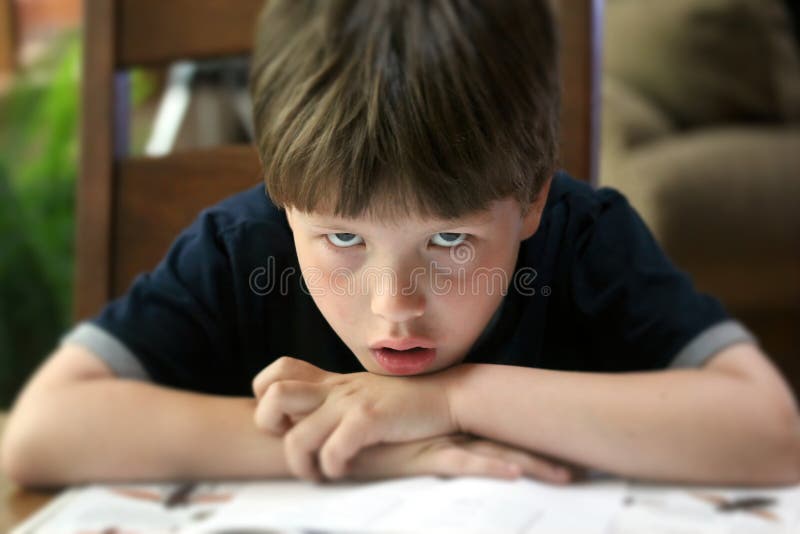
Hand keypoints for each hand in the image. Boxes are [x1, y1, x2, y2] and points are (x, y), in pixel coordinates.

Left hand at [252, 356, 457, 480]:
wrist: (447, 398)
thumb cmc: (406, 405)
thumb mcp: (365, 394)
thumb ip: (337, 401)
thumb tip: (309, 423)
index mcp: (331, 381)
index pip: (278, 372)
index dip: (265, 396)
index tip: (284, 422)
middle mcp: (335, 388)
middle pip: (274, 396)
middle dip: (269, 427)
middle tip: (292, 445)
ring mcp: (351, 401)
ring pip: (297, 437)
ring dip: (301, 464)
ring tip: (318, 473)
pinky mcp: (369, 418)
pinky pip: (332, 451)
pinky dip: (333, 468)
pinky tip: (347, 469)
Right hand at [347, 433, 585, 484]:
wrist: (331, 431)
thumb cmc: (363, 438)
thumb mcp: (399, 443)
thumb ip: (423, 446)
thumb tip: (446, 452)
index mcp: (449, 430)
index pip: (498, 434)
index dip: (530, 441)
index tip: (565, 452)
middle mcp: (451, 433)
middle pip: (507, 441)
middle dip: (544, 453)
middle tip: (585, 466)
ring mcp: (439, 443)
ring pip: (495, 452)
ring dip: (531, 462)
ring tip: (567, 476)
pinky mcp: (422, 455)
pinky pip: (462, 462)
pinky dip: (490, 466)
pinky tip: (514, 473)